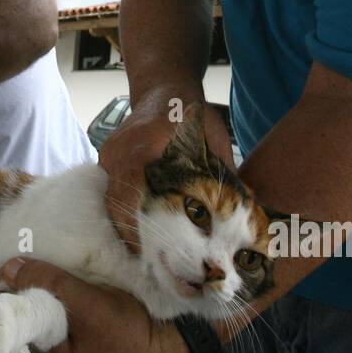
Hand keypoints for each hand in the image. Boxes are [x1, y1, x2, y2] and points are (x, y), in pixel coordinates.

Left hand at [0, 258, 184, 352]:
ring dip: (18, 296)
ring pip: (17, 323)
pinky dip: (33, 301)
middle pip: (1, 329)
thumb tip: (9, 267)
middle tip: (13, 266)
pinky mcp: (59, 346)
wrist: (166, 351)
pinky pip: (35, 322)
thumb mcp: (91, 306)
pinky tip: (36, 283)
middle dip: (2, 295)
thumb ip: (50, 284)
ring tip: (23, 270)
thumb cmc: (131, 337)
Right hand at [99, 95, 235, 253]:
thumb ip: (223, 174)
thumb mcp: (213, 138)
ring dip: (129, 229)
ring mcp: (109, 155)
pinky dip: (125, 213)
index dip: (147, 229)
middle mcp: (120, 153)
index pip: (137, 195)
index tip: (161, 255)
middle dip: (137, 238)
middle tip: (157, 266)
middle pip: (120, 206)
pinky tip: (141, 234)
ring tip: (149, 258)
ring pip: (113, 203)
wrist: (162, 86)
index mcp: (144, 147)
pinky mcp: (107, 159)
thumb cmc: (190, 110)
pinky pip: (112, 193)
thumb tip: (243, 213)